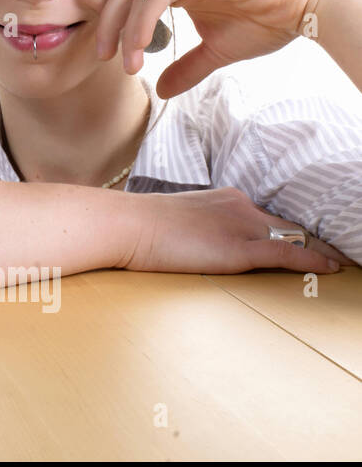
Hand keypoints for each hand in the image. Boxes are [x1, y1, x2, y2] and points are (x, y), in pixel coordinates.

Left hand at [94, 0, 321, 98]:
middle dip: (105, 22)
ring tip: (127, 63)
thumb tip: (161, 90)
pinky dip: (141, 22)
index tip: (103, 7)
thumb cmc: (264, 23)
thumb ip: (186, 68)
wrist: (302, 12)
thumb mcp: (215, 53)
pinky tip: (140, 47)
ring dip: (121, 30)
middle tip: (104, 57)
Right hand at [123, 185, 355, 273]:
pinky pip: (288, 254)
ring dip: (322, 251)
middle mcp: (239, 206)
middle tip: (339, 252)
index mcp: (223, 198)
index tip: (306, 239)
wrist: (127, 224)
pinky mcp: (239, 248)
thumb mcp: (173, 220)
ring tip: (344, 262)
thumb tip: (194, 242)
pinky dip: (313, 262)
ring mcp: (241, 225)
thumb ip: (195, 228)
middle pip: (287, 225)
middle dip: (314, 239)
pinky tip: (332, 269)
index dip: (291, 230)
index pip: (267, 215)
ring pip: (294, 238)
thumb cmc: (137, 226)